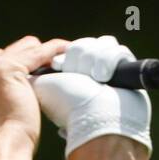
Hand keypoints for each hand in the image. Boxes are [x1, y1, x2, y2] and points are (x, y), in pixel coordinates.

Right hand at [0, 36, 70, 147]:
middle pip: (8, 48)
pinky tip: (66, 53)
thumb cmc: (8, 139)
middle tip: (43, 69)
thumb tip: (17, 93)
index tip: (16, 70)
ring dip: (43, 52)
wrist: (6, 145)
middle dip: (28, 55)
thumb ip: (0, 97)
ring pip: (26, 46)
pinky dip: (55, 50)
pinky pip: (39, 52)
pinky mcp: (8, 68)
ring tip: (57, 63)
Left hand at [34, 35, 152, 156]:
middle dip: (78, 58)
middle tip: (77, 77)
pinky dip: (109, 62)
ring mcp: (107, 69)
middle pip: (83, 44)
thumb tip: (33, 56)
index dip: (65, 55)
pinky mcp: (125, 67)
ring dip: (93, 61)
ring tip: (95, 79)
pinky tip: (105, 77)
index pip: (68, 48)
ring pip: (99, 44)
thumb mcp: (41, 84)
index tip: (58, 66)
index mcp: (68, 74)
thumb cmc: (69, 103)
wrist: (98, 115)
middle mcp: (87, 71)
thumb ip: (34, 69)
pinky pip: (116, 50)